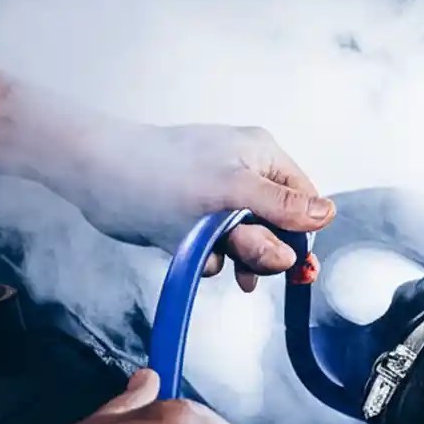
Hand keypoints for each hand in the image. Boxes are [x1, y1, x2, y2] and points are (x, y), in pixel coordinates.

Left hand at [23, 116, 336, 290]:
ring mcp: (218, 199)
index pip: (304, 202)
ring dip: (239, 259)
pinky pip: (219, 249)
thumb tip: (327, 214)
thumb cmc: (158, 172)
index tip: (294, 266)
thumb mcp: (229, 189)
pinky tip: (200, 259)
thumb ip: (280, 205)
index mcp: (261, 156)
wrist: (96, 177)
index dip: (301, 236)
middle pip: (279, 228)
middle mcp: (244, 176)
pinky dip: (213, 259)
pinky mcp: (194, 220)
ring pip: (249, 243)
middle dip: (265, 250)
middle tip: (246, 259)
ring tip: (224, 262)